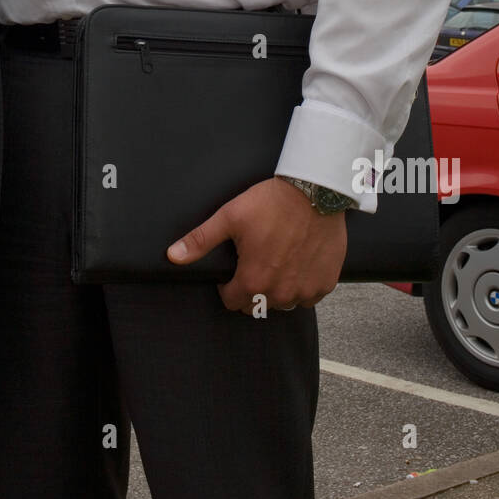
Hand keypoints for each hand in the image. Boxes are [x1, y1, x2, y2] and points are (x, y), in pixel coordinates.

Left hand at [166, 175, 347, 313]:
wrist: (315, 192)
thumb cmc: (271, 203)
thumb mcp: (230, 217)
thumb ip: (200, 241)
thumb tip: (173, 256)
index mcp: (254, 282)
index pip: (232, 302)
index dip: (228, 286)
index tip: (234, 268)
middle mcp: (280, 294)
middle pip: (257, 305)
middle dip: (252, 289)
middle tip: (256, 260)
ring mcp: (306, 290)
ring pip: (283, 303)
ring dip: (278, 290)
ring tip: (278, 260)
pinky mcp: (326, 283)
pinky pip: (308, 296)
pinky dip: (302, 285)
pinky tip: (298, 263)